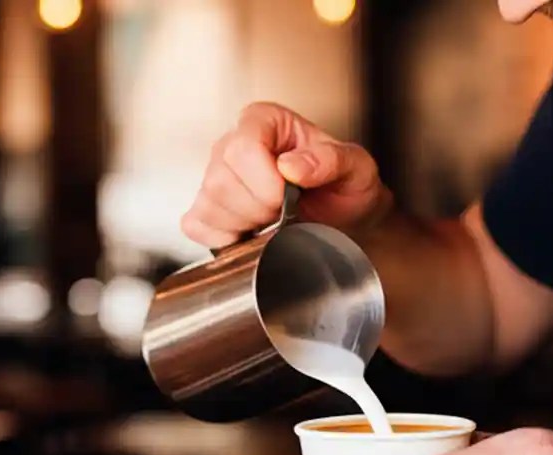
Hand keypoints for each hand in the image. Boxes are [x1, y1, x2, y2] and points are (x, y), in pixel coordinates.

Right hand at [181, 102, 391, 249]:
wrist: (343, 215)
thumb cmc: (345, 186)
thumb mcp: (356, 167)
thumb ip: (330, 160)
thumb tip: (290, 166)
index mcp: (265, 120)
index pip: (242, 147)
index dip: (264, 182)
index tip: (288, 196)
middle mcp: (232, 142)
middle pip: (220, 180)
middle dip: (258, 208)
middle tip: (285, 211)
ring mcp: (214, 174)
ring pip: (208, 204)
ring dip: (245, 224)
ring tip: (272, 219)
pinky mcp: (206, 206)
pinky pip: (197, 225)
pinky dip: (224, 237)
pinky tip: (251, 232)